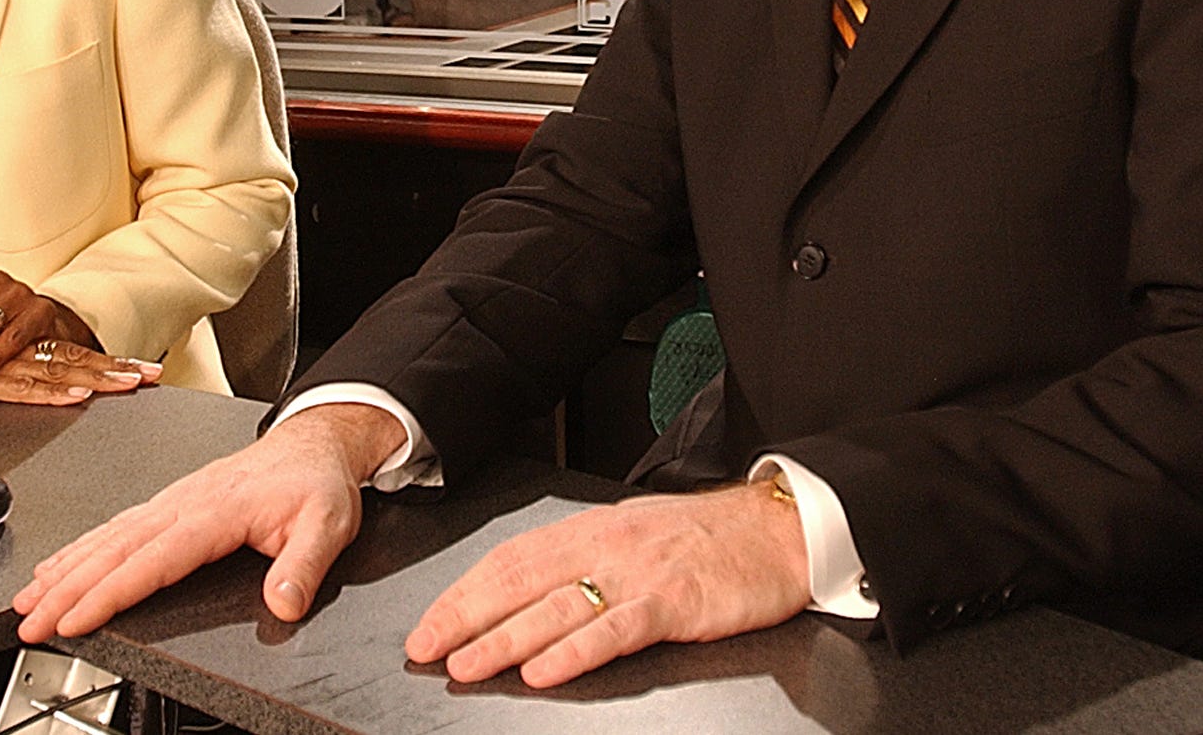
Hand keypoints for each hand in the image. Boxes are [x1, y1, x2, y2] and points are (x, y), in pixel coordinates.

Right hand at [0, 292, 150, 403]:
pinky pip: (16, 384)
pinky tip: (75, 396)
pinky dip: (50, 393)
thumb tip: (33, 390)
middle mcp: (8, 344)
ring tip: (127, 385)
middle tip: (152, 375)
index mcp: (12, 342)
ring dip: (93, 379)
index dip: (107, 361)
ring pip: (53, 370)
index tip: (144, 369)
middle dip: (114, 369)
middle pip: (71, 358)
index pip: (69, 350)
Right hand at [14, 403, 403, 640]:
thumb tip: (283, 604)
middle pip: (114, 550)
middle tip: (29, 621)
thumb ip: (303, 567)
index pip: (152, 559)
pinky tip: (62, 565)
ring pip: (108, 537)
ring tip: (29, 598)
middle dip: (65, 588)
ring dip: (64, 568)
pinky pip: (117, 526)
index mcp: (216, 511)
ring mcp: (174, 500)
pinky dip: (82, 547)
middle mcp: (185, 502)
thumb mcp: (328, 524)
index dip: (108, 593)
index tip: (74, 618)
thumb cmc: (316, 482)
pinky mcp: (172, 502)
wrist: (316, 441)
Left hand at [407, 481, 811, 688]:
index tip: (427, 626)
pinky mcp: (673, 602)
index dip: (463, 593)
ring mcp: (638, 574)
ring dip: (505, 639)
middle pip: (520, 582)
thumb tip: (525, 592)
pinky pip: (614, 629)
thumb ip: (582, 560)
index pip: (510, 559)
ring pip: (556, 608)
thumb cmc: (706, 538)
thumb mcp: (632, 535)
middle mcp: (605, 546)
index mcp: (590, 530)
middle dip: (465, 618)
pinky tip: (543, 671)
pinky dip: (574, 651)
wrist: (777, 530)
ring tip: (467, 666)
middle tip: (425, 650)